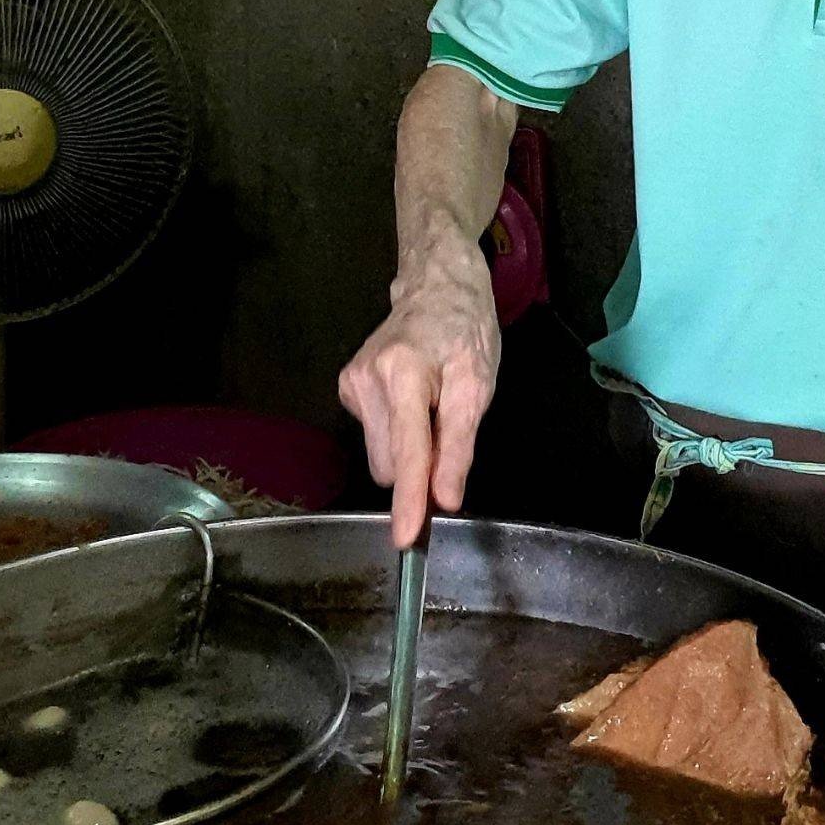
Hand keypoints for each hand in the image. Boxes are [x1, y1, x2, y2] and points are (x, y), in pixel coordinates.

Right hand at [338, 238, 499, 547]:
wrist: (436, 285)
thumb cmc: (465, 331)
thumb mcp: (477, 386)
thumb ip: (458, 445)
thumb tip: (444, 499)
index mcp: (402, 376)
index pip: (405, 453)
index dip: (408, 500)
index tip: (405, 538)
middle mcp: (366, 381)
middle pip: (388, 462)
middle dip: (418, 468)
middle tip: (450, 432)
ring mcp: (351, 384)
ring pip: (380, 454)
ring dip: (407, 448)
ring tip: (432, 406)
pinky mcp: (346, 388)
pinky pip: (374, 435)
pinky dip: (396, 430)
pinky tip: (412, 399)